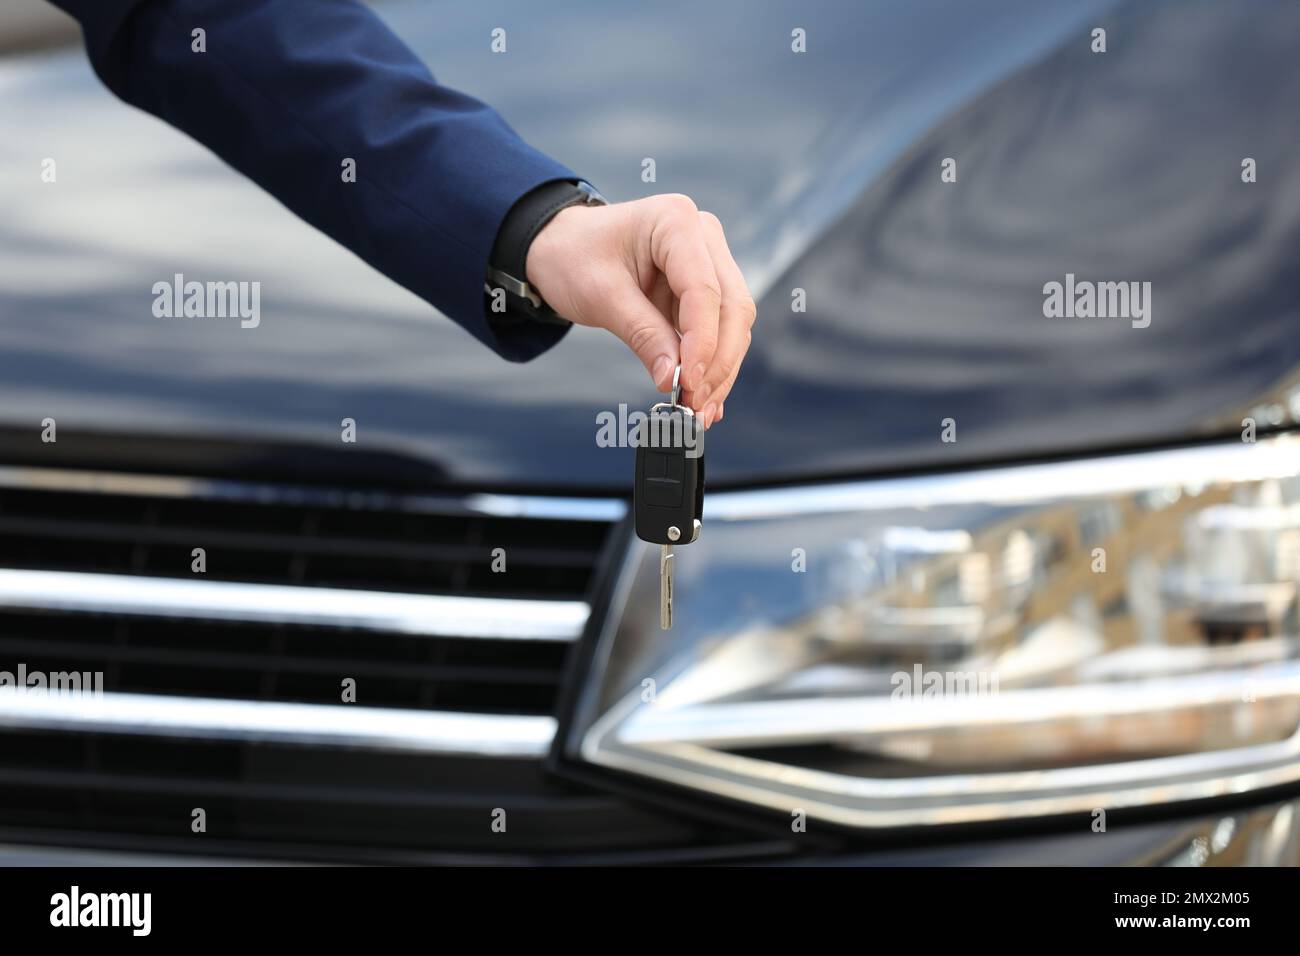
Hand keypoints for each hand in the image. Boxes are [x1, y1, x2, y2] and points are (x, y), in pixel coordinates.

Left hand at [525, 194, 755, 427]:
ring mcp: (709, 260)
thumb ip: (642, 334)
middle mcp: (703, 236)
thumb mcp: (601, 296)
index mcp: (676, 221)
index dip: (702, 342)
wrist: (563, 247)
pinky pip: (719, 329)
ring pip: (732, 323)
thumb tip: (673, 379)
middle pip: (731, 307)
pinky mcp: (705, 287)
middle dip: (717, 362)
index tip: (689, 383)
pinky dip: (712, 364)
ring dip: (720, 370)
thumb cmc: (574, 257)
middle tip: (697, 405)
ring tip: (699, 410)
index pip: (704, 290)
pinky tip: (706, 397)